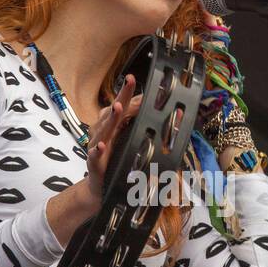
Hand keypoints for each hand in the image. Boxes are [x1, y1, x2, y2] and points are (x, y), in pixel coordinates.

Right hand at [84, 73, 142, 198]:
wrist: (100, 187)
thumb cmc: (116, 159)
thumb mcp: (131, 140)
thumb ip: (146, 127)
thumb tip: (173, 115)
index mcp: (113, 124)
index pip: (123, 104)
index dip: (130, 92)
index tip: (136, 80)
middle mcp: (103, 130)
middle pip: (113, 111)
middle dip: (122, 96)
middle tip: (129, 81)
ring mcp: (97, 145)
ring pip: (103, 129)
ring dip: (111, 118)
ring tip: (118, 108)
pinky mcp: (94, 163)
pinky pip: (94, 155)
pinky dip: (97, 150)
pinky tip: (101, 146)